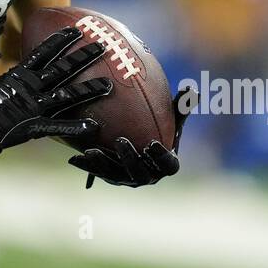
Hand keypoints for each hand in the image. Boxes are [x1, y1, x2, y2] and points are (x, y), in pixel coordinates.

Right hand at [0, 27, 113, 165]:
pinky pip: (59, 126)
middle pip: (62, 68)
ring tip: (108, 85)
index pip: (43, 52)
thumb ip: (10, 80)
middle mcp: (31, 87)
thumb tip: (17, 74)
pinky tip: (93, 127)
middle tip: (102, 46)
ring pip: (67, 94)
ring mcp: (34, 106)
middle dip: (83, 57)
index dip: (60, 41)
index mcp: (20, 75)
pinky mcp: (34, 126)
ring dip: (88, 90)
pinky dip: (76, 126)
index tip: (74, 30)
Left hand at [68, 85, 197, 188]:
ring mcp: (129, 178)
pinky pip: (99, 174)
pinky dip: (88, 166)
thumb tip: (192, 88)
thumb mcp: (172, 115)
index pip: (169, 166)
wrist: (142, 138)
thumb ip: (182, 105)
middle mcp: (150, 175)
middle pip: (141, 172)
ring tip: (92, 150)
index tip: (152, 144)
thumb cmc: (161, 125)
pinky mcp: (112, 177)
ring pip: (116, 175)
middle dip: (129, 159)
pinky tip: (75, 157)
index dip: (161, 157)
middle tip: (120, 141)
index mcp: (168, 163)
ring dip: (103, 163)